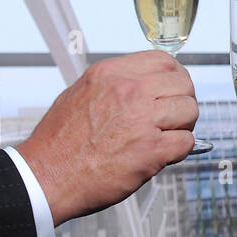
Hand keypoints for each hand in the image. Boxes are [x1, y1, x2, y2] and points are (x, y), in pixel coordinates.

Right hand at [18, 50, 196, 225]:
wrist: (47, 175)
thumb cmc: (59, 142)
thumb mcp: (81, 92)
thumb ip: (113, 85)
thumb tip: (142, 85)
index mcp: (112, 74)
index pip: (164, 61)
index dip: (174, 76)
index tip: (172, 89)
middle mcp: (130, 91)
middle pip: (183, 84)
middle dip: (182, 100)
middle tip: (174, 116)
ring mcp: (143, 120)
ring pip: (189, 111)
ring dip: (183, 125)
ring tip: (168, 136)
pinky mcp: (151, 150)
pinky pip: (186, 142)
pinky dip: (180, 149)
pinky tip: (164, 153)